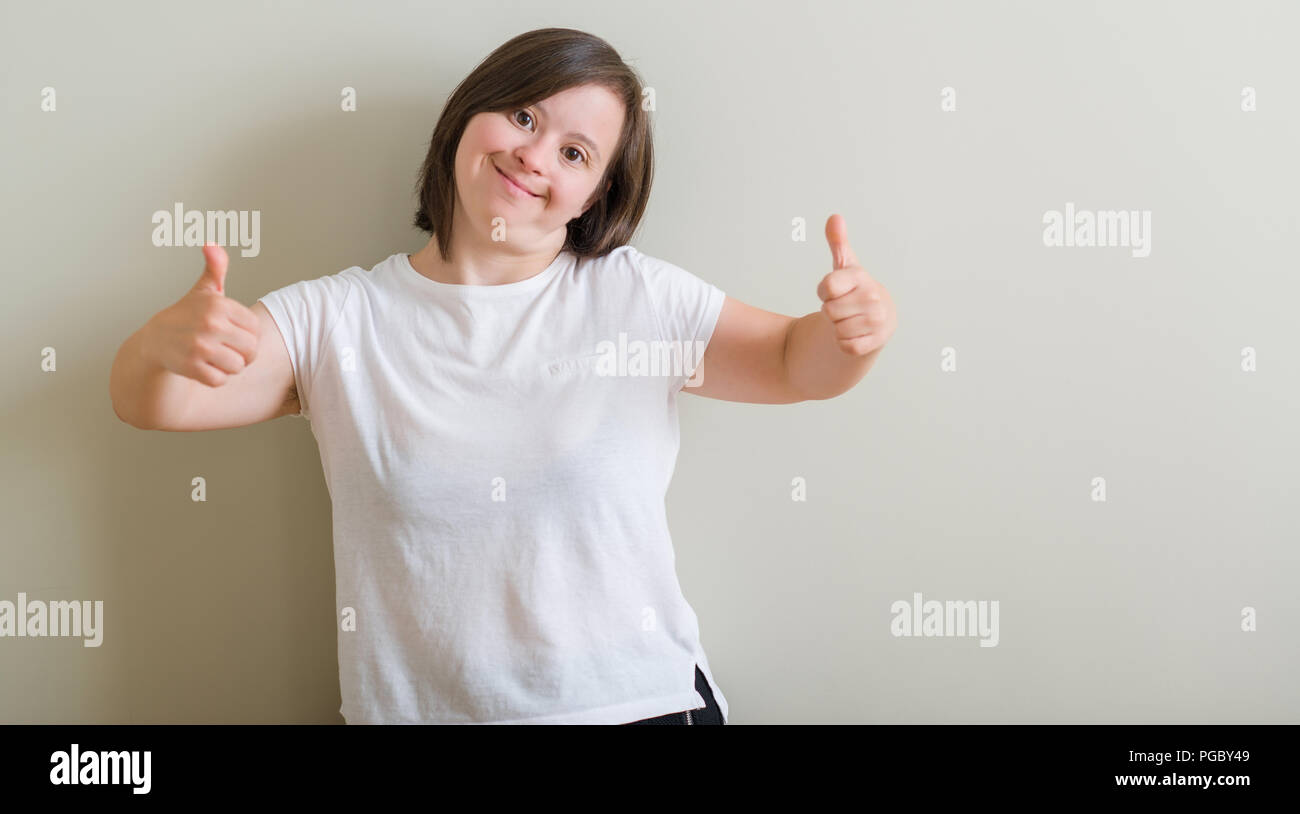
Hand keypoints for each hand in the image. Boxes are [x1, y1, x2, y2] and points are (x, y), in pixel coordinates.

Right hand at [141, 244, 261, 385]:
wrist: (154, 341)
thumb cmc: (187, 316)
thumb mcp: (203, 291)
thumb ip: (215, 269)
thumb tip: (211, 245)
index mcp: (219, 305)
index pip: (256, 329)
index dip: (247, 335)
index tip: (231, 332)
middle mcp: (210, 324)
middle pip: (251, 350)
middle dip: (242, 354)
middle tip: (224, 348)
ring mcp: (200, 346)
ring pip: (238, 367)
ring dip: (228, 367)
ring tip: (213, 357)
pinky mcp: (191, 367)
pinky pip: (221, 380)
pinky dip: (214, 378)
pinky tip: (202, 367)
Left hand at [817, 214, 896, 355]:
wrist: (879, 319)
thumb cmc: (856, 291)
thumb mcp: (846, 267)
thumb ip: (838, 243)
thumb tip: (834, 217)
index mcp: (861, 278)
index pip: (827, 288)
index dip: (824, 292)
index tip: (832, 291)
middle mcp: (873, 298)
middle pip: (829, 311)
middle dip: (831, 312)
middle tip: (844, 307)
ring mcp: (876, 321)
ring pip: (836, 330)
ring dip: (838, 328)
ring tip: (850, 319)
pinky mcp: (875, 342)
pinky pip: (845, 345)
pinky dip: (844, 343)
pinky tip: (855, 333)